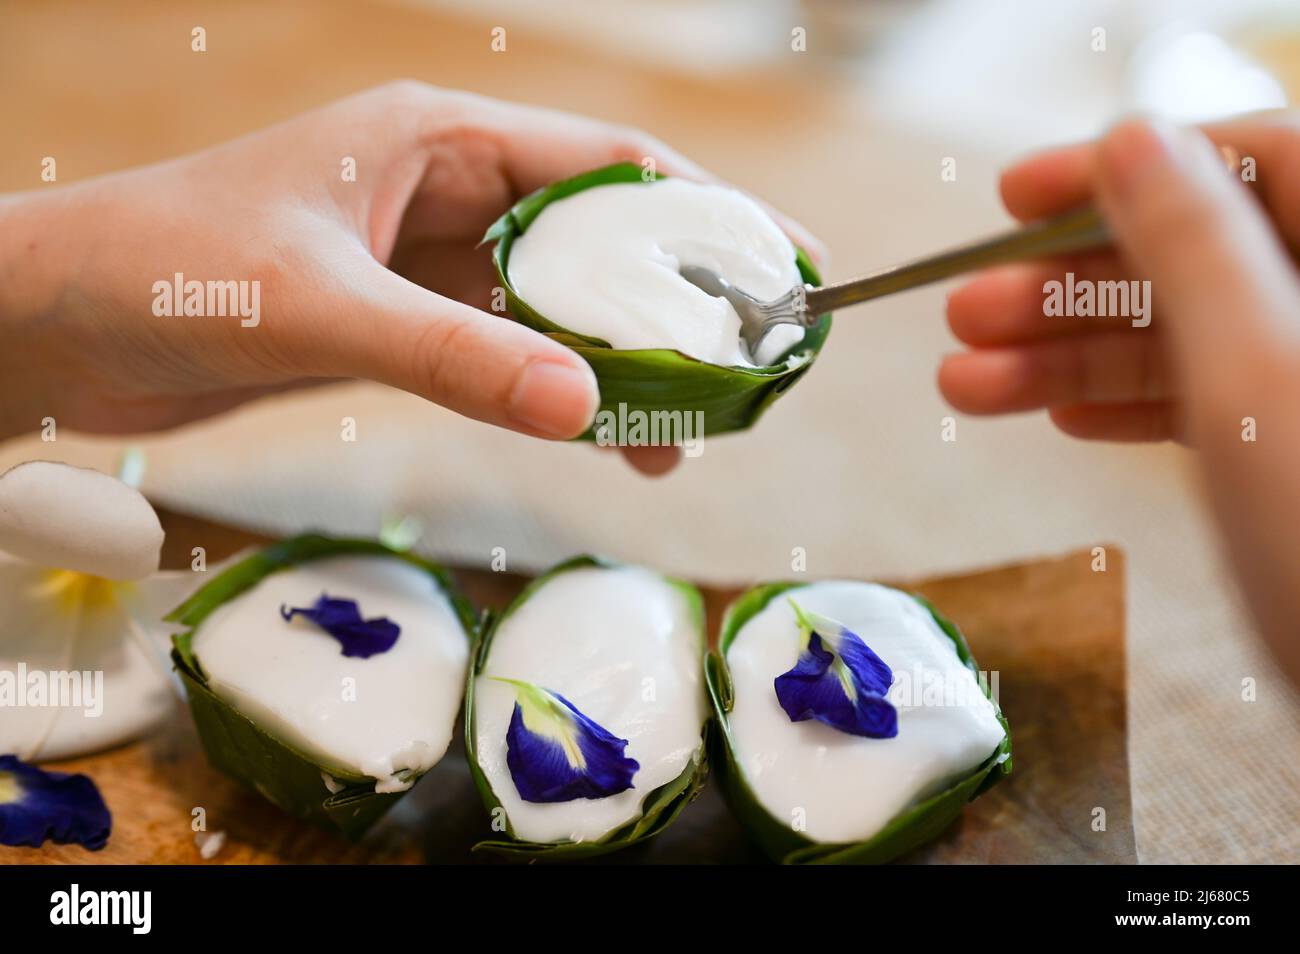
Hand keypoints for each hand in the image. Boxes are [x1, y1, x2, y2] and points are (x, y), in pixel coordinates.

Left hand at [0, 82, 822, 476]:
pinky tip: (594, 437)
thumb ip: (452, 358)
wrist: (61, 322)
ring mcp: (425, 258)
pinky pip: (504, 351)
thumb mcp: (320, 309)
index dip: (702, 215)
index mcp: (438, 139)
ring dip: (614, 365)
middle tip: (741, 372)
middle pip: (597, 240)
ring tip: (677, 437)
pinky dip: (552, 392)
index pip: (606, 165)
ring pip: (554, 306)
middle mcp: (446, 188)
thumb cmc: (164, 272)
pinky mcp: (402, 319)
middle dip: (671, 305)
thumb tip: (587, 408)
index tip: (777, 268)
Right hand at [941, 114, 1299, 682]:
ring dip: (1069, 355)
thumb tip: (1130, 137)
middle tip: (966, 311)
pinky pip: (1208, 402)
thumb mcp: (1252, 371)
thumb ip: (1192, 244)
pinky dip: (1128, 406)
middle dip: (1066, 286)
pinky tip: (1058, 413)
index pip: (1245, 162)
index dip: (1120, 169)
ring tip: (967, 382)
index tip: (1014, 195)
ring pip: (1188, 338)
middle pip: (1198, 256)